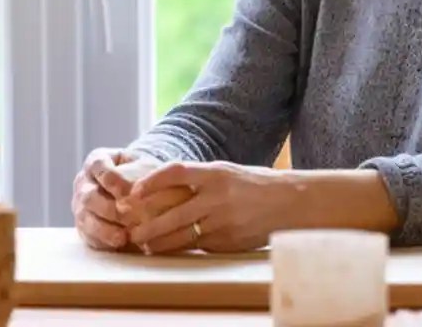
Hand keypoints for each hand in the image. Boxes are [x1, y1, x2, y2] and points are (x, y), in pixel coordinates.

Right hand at [71, 148, 157, 250]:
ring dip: (104, 229)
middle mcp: (84, 183)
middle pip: (88, 195)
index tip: (125, 189)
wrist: (143, 193)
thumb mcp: (143, 166)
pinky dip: (104, 240)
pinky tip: (119, 243)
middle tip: (124, 215)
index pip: (97, 165)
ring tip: (122, 237)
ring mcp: (82, 206)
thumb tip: (130, 193)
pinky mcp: (85, 227)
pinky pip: (89, 235)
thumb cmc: (144, 174)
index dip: (110, 177)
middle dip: (106, 207)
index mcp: (97, 162)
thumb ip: (139, 174)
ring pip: (86, 218)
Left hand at [119, 161, 290, 254]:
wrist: (290, 203)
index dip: (151, 182)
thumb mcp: (226, 172)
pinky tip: (172, 249)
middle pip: (173, 214)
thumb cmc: (254, 184)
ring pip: (183, 237)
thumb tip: (163, 184)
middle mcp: (218, 198)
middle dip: (148, 227)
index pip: (175, 173)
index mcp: (216, 174)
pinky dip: (184, 247)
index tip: (134, 192)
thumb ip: (199, 178)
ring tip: (146, 246)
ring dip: (160, 243)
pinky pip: (200, 245)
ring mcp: (224, 222)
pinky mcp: (229, 242)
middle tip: (131, 232)